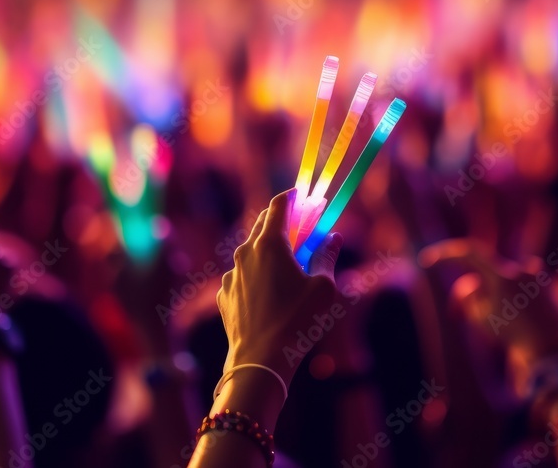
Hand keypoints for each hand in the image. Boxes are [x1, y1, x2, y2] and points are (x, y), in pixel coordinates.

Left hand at [217, 190, 343, 385]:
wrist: (260, 360)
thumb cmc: (297, 321)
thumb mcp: (324, 288)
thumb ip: (327, 256)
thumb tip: (333, 237)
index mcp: (270, 244)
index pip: (278, 206)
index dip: (292, 198)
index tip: (303, 196)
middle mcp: (245, 253)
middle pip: (262, 224)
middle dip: (282, 221)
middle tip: (300, 226)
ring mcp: (231, 274)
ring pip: (252, 253)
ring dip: (269, 251)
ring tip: (288, 266)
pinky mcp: (225, 295)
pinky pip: (243, 277)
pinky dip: (257, 276)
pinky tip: (271, 294)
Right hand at [420, 240, 557, 368]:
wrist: (549, 350)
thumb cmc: (512, 334)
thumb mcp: (480, 318)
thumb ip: (468, 296)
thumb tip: (474, 285)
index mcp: (502, 274)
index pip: (469, 252)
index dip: (446, 253)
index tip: (428, 260)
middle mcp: (520, 269)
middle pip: (486, 272)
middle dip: (476, 289)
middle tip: (466, 312)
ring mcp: (537, 277)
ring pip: (505, 282)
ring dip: (499, 297)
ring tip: (507, 322)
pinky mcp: (549, 288)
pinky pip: (525, 289)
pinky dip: (518, 300)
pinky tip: (523, 315)